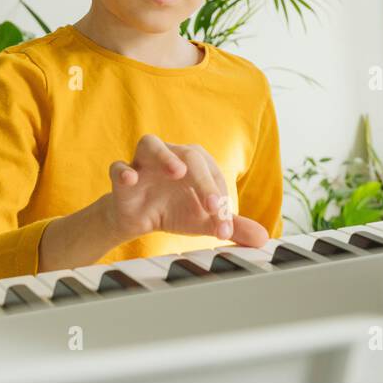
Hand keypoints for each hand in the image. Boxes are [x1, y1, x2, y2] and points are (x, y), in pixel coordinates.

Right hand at [106, 134, 269, 247]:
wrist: (139, 222)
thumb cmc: (175, 211)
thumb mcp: (205, 221)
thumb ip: (231, 225)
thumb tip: (263, 238)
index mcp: (195, 161)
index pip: (211, 173)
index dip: (220, 198)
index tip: (224, 227)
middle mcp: (171, 154)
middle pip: (188, 156)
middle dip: (203, 180)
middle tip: (213, 204)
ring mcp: (144, 162)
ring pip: (151, 144)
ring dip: (165, 156)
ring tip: (177, 171)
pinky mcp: (121, 176)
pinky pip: (119, 167)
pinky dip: (124, 171)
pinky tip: (131, 179)